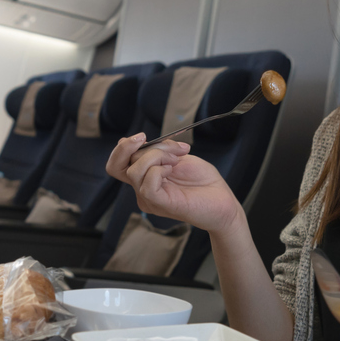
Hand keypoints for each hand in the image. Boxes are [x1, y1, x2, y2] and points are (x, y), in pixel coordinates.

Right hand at [106, 134, 242, 234]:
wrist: (223, 202)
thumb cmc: (203, 182)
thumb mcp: (179, 156)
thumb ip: (161, 149)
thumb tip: (143, 141)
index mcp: (144, 177)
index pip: (116, 163)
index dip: (124, 146)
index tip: (144, 136)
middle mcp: (142, 189)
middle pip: (119, 164)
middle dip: (144, 147)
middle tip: (169, 148)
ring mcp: (149, 198)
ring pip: (134, 171)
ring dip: (156, 156)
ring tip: (176, 161)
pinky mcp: (160, 204)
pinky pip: (146, 185)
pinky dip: (158, 171)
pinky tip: (172, 170)